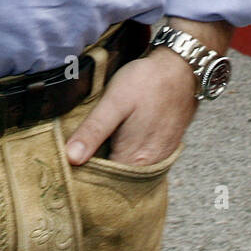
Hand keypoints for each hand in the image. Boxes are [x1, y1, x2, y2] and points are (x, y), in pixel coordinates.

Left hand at [65, 47, 197, 166]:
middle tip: (78, 158)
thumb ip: (93, 131)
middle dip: (98, 172)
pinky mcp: (167, 145)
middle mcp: (152, 165)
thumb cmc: (146, 81)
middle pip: (119, 179)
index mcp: (135, 159)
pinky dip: (128, 155)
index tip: (69, 168)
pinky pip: (143, 160)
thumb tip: (71, 158)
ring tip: (94, 150)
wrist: (181, 67)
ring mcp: (162, 156)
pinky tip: (117, 142)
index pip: (105, 183)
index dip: (86, 177)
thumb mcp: (113, 101)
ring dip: (113, 163)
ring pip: (131, 170)